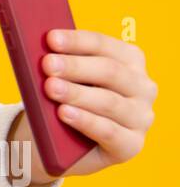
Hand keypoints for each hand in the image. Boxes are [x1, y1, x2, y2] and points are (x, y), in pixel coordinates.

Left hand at [10, 28, 157, 186]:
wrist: (60, 149)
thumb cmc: (62, 107)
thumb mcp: (61, 84)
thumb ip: (59, 68)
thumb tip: (44, 53)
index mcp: (130, 62)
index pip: (105, 46)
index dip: (77, 41)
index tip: (51, 38)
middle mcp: (143, 87)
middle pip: (109, 72)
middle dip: (75, 66)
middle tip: (47, 64)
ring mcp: (140, 117)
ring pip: (108, 101)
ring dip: (77, 93)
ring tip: (50, 88)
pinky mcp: (131, 145)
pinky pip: (107, 131)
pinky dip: (84, 121)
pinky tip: (63, 113)